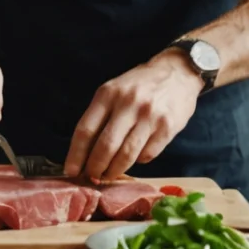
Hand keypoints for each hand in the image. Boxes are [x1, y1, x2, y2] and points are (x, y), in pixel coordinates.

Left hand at [65, 52, 200, 182]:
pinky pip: (147, 155)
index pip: (85, 130)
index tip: (70, 171)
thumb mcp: (115, 90)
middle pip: (105, 146)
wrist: (178, 71)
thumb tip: (84, 153)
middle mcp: (128, 104)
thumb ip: (100, 116)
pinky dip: (138, 161)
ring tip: (108, 175)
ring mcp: (149, 116)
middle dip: (95, 168)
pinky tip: (135, 157)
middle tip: (91, 177)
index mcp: (108, 94)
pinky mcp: (168, 127)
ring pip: (126, 156)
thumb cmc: (140, 85)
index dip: (75, 155)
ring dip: (114, 171)